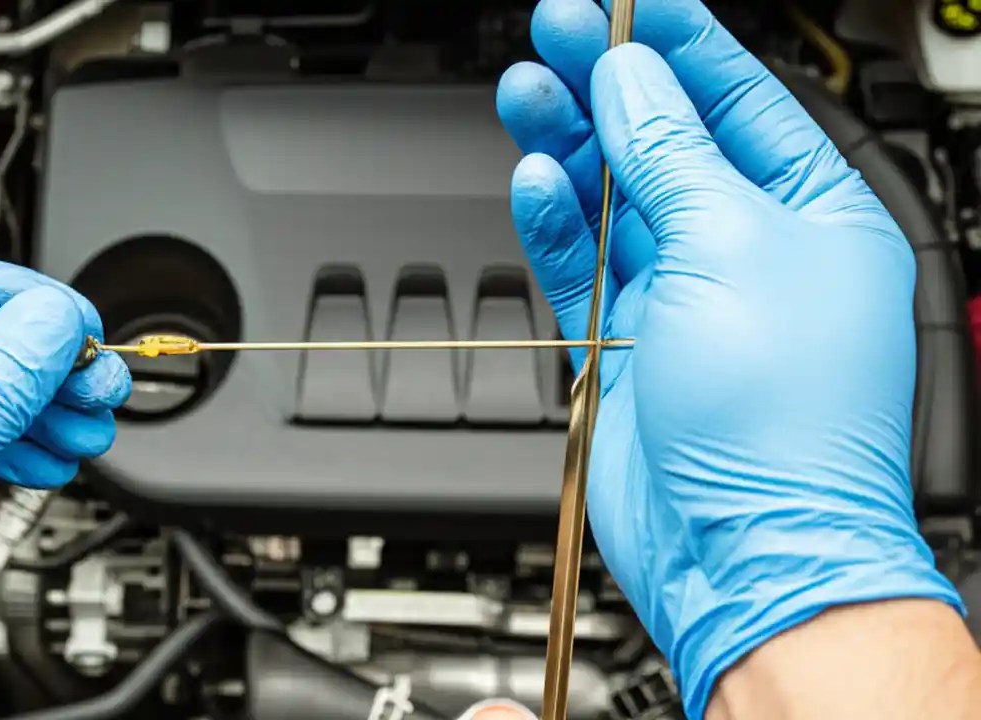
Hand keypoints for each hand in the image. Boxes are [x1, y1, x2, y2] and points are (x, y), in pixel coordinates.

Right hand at [497, 1, 961, 716]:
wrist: (738, 550)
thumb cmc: (781, 423)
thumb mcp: (732, 247)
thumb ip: (670, 155)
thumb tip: (632, 82)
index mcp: (812, 213)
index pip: (738, 98)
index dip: (677, 43)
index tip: (622, 1)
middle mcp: (747, 248)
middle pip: (664, 137)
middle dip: (608, 81)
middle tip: (555, 31)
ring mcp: (682, 294)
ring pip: (612, 194)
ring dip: (569, 142)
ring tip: (527, 95)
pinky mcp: (625, 339)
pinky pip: (580, 259)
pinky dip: (554, 218)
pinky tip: (536, 180)